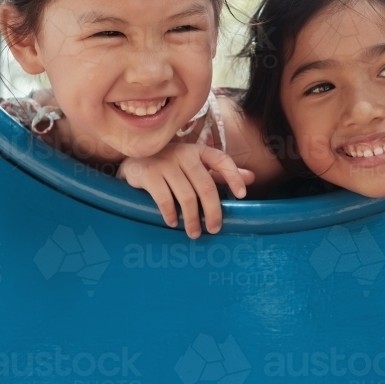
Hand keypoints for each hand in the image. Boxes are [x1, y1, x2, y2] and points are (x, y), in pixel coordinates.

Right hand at [117, 143, 254, 238]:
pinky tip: (173, 223)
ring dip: (192, 219)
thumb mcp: (195, 165)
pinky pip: (165, 199)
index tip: (242, 195)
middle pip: (206, 186)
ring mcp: (165, 162)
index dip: (234, 176)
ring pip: (187, 196)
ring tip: (194, 233)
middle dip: (213, 211)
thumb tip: (252, 178)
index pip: (222, 160)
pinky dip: (170, 214)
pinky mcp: (148, 174)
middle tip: (214, 229)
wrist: (132, 160)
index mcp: (198, 150)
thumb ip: (220, 172)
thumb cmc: (170, 165)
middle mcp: (183, 154)